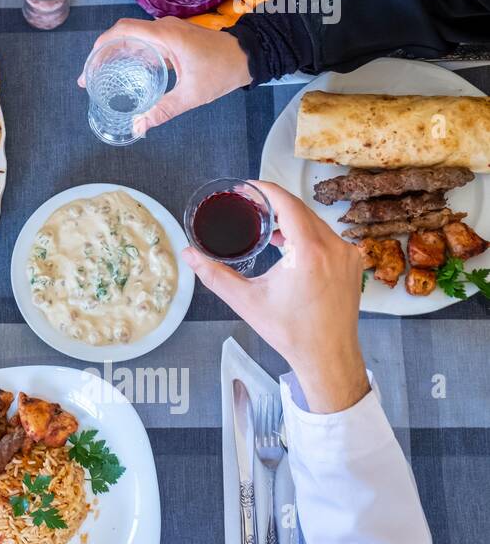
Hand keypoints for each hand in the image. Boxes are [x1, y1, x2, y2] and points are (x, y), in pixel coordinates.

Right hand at [79, 18, 251, 134]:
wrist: (249, 56)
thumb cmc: (223, 70)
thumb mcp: (191, 94)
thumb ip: (162, 110)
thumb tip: (138, 127)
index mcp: (165, 35)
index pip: (123, 30)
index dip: (102, 45)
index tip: (90, 65)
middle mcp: (164, 28)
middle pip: (123, 34)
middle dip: (103, 53)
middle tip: (91, 77)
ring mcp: (169, 31)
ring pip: (133, 38)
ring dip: (116, 53)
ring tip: (103, 75)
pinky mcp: (174, 38)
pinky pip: (145, 42)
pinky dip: (131, 54)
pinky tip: (126, 72)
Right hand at [182, 180, 369, 413]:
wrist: (327, 356)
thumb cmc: (291, 331)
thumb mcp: (246, 301)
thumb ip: (214, 275)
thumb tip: (189, 254)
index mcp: (309, 252)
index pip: (287, 203)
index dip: (265, 189)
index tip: (247, 187)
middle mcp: (333, 248)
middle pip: (301, 209)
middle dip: (275, 203)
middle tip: (250, 205)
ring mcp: (347, 255)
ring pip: (316, 222)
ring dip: (292, 219)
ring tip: (267, 227)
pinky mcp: (353, 264)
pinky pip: (328, 237)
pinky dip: (308, 233)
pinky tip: (290, 245)